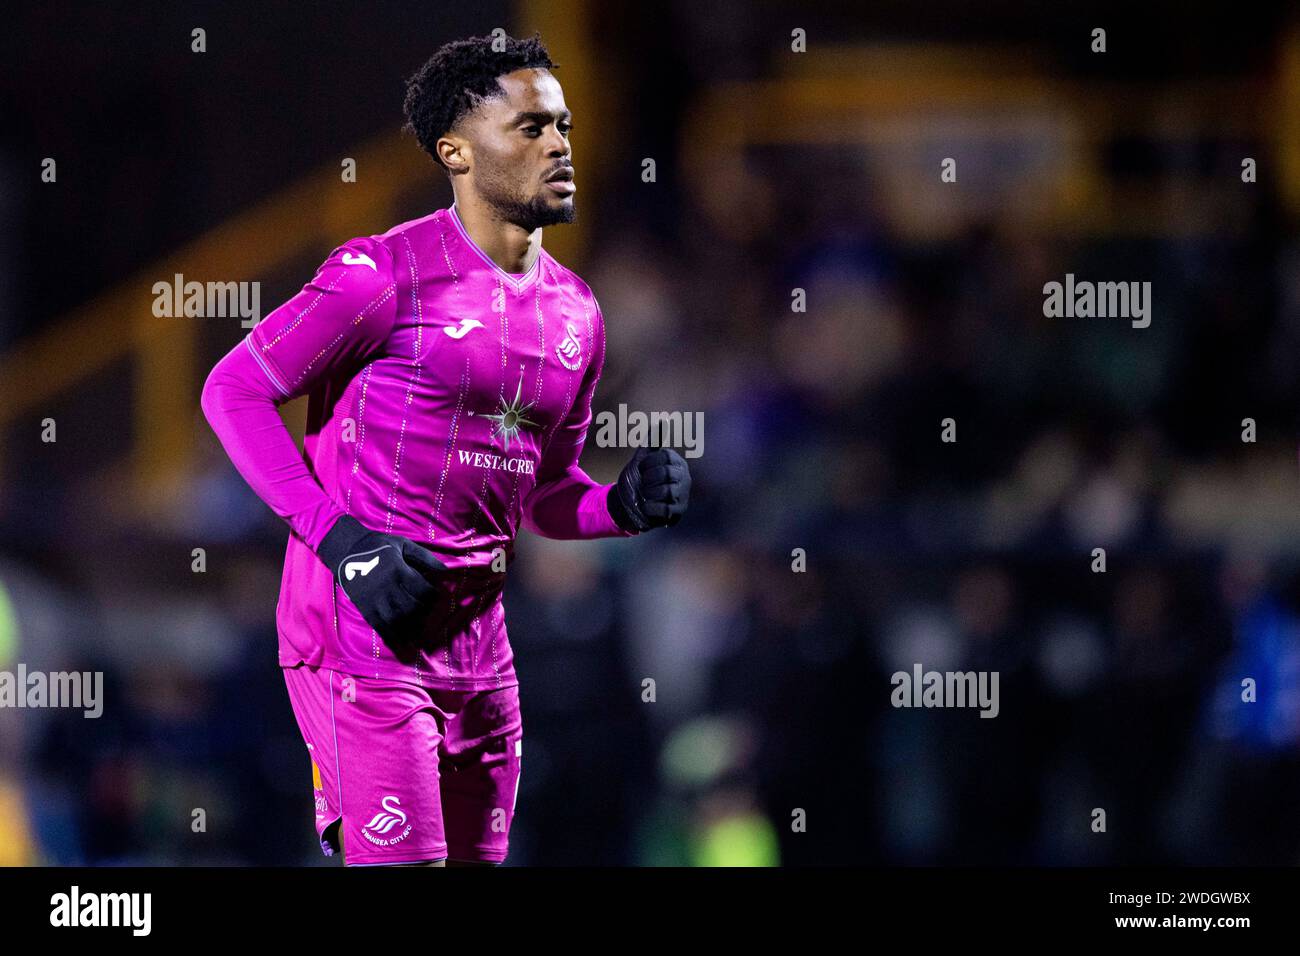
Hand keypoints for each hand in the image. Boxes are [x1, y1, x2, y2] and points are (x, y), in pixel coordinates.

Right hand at [315, 515, 444, 644]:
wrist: (346, 550)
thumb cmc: (378, 545)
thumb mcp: (403, 544)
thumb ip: (425, 557)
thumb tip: (446, 570)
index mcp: (399, 570)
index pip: (423, 590)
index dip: (433, 596)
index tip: (435, 597)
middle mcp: (388, 587)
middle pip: (412, 608)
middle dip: (424, 613)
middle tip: (428, 613)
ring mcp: (375, 599)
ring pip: (398, 620)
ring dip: (411, 628)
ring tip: (420, 632)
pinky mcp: (365, 608)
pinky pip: (380, 627)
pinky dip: (392, 638)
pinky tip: (402, 643)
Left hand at [607, 447, 691, 531]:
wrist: (628, 504)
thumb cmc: (637, 479)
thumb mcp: (641, 459)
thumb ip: (652, 442)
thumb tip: (662, 422)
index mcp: (676, 462)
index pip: (666, 456)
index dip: (648, 462)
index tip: (640, 468)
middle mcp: (684, 477)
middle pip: (667, 473)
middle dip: (649, 478)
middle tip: (642, 483)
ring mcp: (683, 495)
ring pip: (667, 491)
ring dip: (649, 493)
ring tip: (645, 494)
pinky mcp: (678, 512)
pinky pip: (665, 509)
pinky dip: (650, 507)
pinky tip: (645, 506)